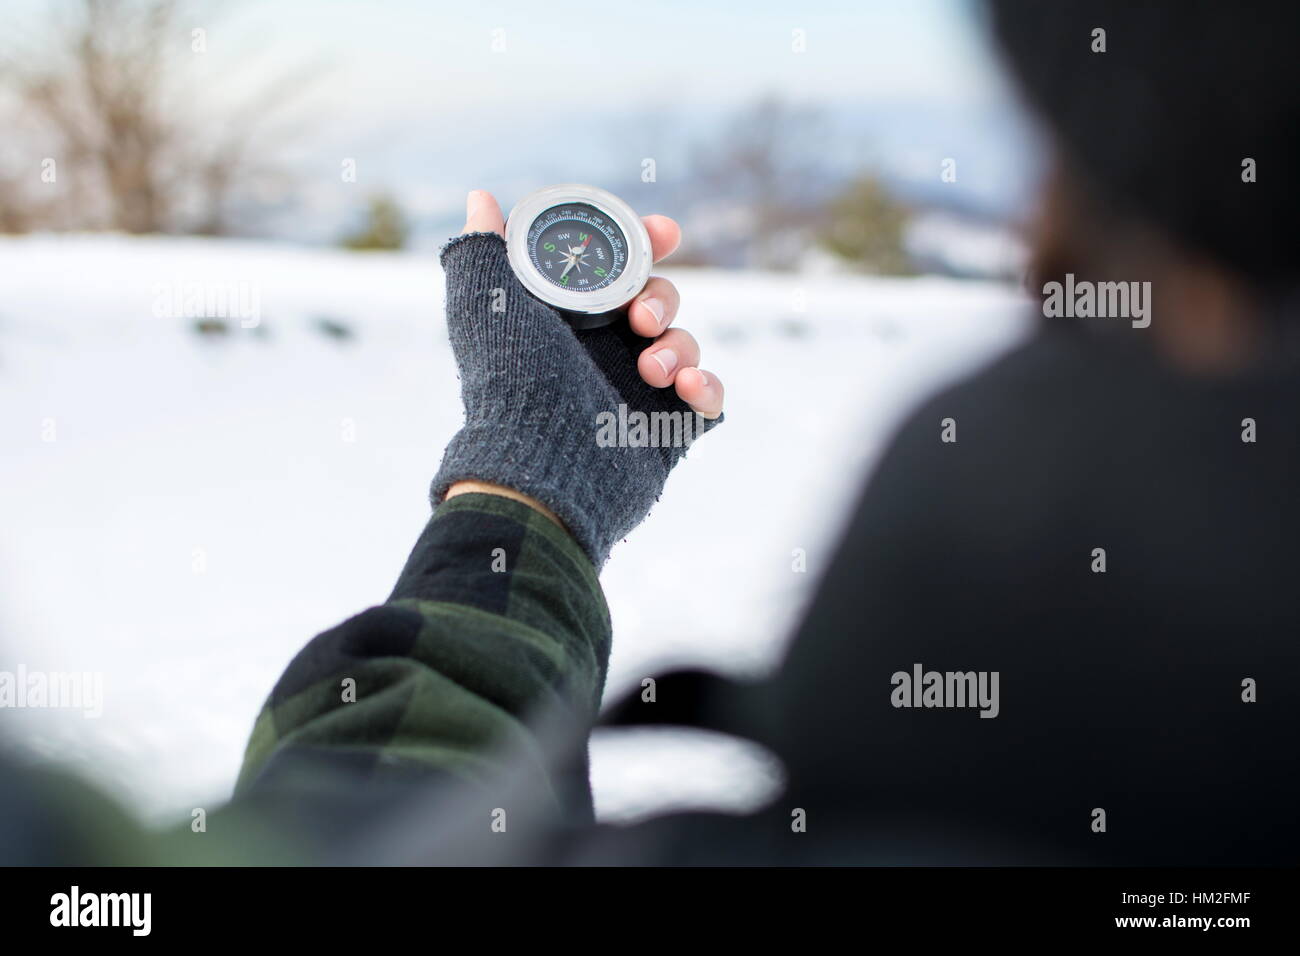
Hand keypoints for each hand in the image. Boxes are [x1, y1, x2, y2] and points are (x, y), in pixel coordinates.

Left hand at [459, 189, 724, 418]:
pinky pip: (707, 396)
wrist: (539, 464)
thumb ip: (484, 248)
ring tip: (651, 370)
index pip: (618, 267)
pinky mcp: (666, 428)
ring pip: (684, 344)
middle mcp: (603, 350)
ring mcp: (637, 390)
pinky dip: (707, 387)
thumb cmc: (509, 381)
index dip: (646, 243)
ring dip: (678, 346)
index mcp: (569, 318)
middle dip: (662, 297)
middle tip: (640, 318)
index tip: (663, 233)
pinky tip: (687, 388)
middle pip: (659, 299)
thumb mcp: (487, 303)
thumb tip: (482, 199)